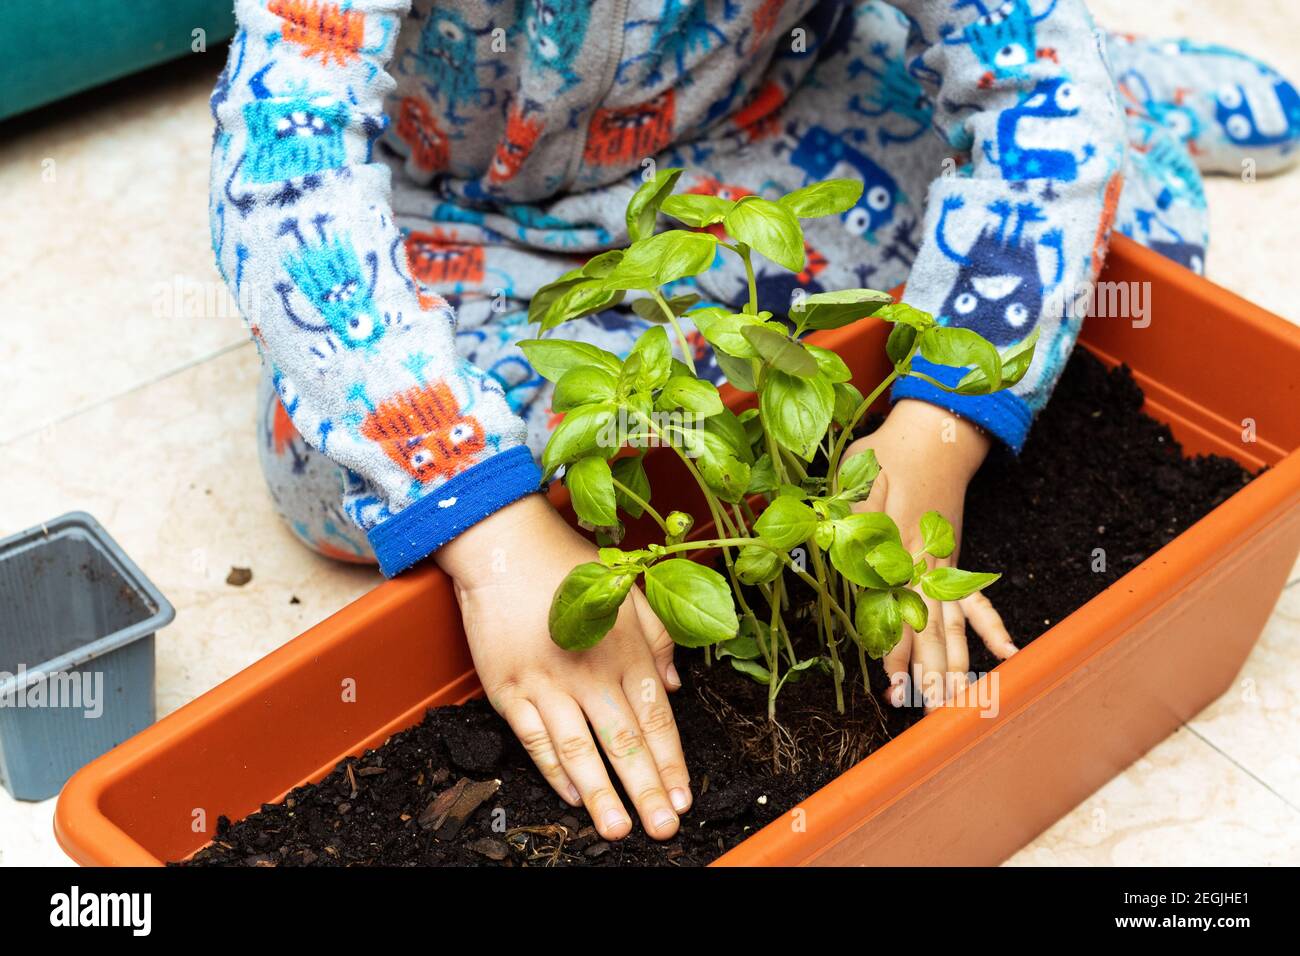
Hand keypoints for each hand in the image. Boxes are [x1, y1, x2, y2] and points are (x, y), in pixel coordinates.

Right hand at [435, 493, 690, 840]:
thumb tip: (674, 685)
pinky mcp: (509, 689)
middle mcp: (591, 672)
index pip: (657, 720)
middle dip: (646, 791)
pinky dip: (555, 771)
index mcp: (626, 650)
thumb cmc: (567, 565)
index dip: (671, 764)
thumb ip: (656, 639)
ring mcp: (548, 684)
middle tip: (662, 829)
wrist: (505, 546)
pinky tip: (573, 796)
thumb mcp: (627, 592)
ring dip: (602, 795)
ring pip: (581, 751)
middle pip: (625, 743)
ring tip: (618, 830)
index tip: (683, 798)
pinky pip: (535, 741)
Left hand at [841, 400, 1017, 709]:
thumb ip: (851, 515)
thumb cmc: (885, 456)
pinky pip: (977, 602)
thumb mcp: (856, 479)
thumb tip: (835, 541)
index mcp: (897, 550)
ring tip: (954, 704)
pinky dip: (992, 627)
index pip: (895, 610)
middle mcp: (924, 567)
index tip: (890, 680)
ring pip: (950, 626)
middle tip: (921, 711)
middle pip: (927, 629)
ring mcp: (942, 568)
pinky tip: (1008, 654)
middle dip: (924, 673)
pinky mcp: (952, 563)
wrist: (930, 434)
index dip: (892, 647)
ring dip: (952, 665)